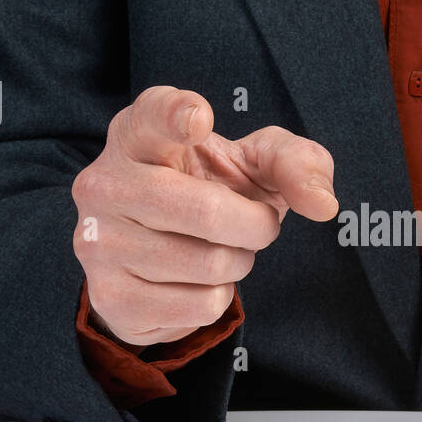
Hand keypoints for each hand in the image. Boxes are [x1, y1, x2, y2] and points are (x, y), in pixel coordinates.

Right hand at [71, 86, 337, 345]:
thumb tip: (322, 203)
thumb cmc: (210, 190)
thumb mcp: (255, 163)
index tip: (200, 119)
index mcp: (137, 134)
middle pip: (207, 210)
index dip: (177, 115)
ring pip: (208, 264)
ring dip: (238, 262)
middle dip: (256, 226)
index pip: (152, 115)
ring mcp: (99, 243)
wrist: (159, 257)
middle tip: (258, 225)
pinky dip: (218, 298)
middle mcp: (105, 184)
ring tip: (220, 249)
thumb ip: (296, 163)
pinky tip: (195, 281)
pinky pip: (200, 306)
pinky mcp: (111, 298)